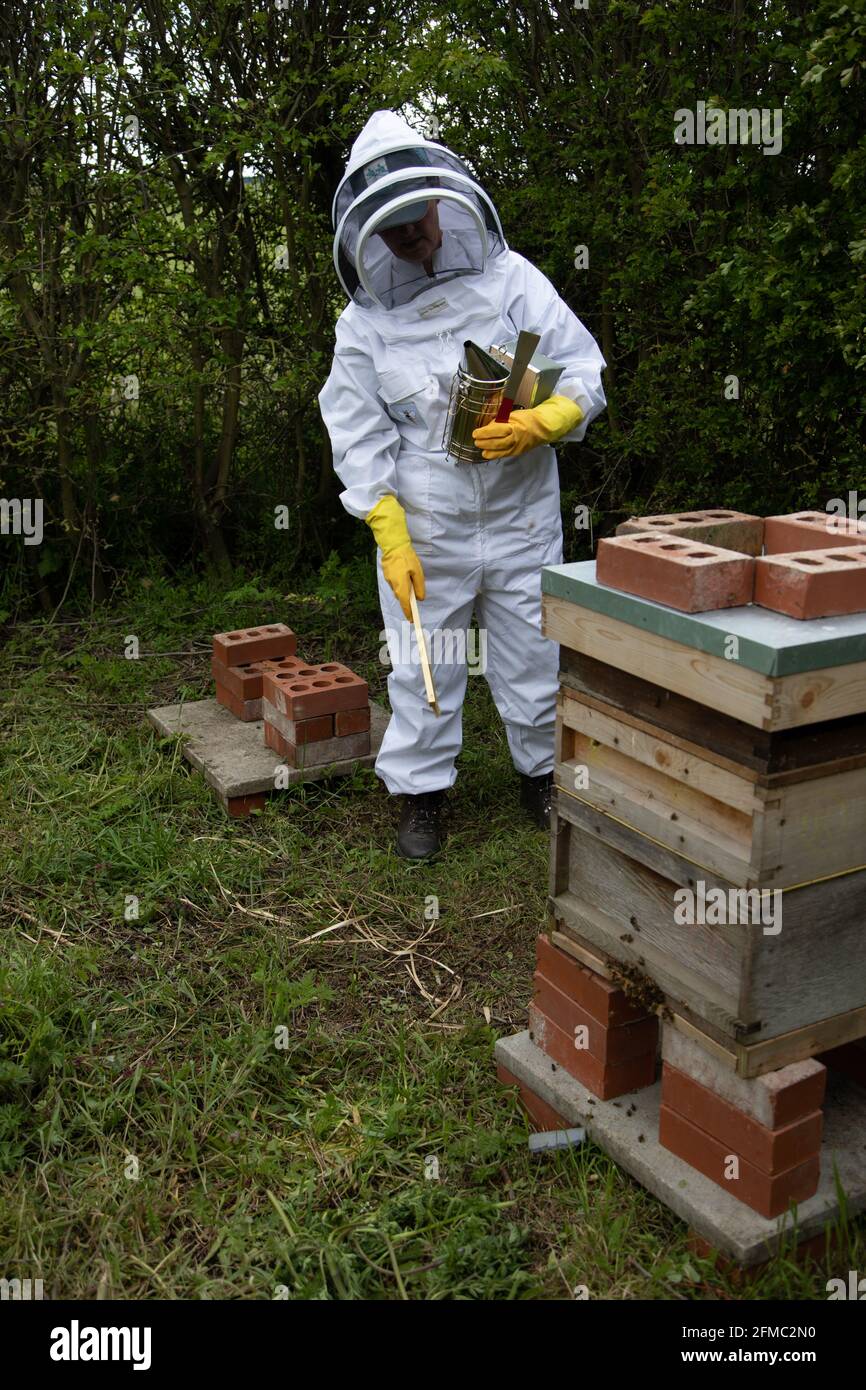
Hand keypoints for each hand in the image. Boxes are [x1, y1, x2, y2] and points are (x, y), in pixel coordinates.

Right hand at [365, 494, 426, 617]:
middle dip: (407, 600)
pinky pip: (395, 582)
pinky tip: (404, 575)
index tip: (412, 620)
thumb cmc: (407, 558)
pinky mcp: (387, 574)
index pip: (404, 604)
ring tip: (411, 583)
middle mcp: (393, 584)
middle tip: (414, 603)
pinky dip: (400, 582)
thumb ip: (419, 586)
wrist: (393, 545)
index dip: (408, 613)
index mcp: (401, 585)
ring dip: (404, 589)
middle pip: (401, 597)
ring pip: (398, 589)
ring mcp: (388, 579)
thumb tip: (420, 598)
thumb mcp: (418, 572)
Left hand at [473, 394, 583, 459]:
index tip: (476, 433)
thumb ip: (501, 421)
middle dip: (485, 443)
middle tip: (476, 441)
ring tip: (480, 449)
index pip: (496, 430)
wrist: (543, 427)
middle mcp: (516, 438)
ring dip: (488, 450)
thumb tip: (488, 426)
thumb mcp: (514, 415)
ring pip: (500, 450)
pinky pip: (505, 454)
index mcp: (515, 426)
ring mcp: (517, 446)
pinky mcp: (518, 452)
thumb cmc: (528, 418)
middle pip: (497, 442)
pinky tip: (487, 454)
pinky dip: (495, 455)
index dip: (484, 432)